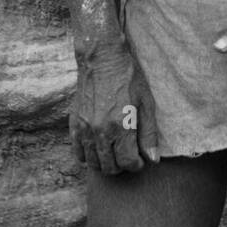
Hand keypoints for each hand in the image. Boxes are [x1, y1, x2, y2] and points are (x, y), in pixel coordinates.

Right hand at [70, 44, 159, 173]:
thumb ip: (149, 133)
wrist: (102, 59)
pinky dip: (87, 156)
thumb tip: (152, 159)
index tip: (140, 160)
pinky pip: (77, 152)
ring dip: (105, 164)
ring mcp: (84, 128)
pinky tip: (98, 149)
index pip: (127, 162)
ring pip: (92, 163)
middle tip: (128, 157)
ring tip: (114, 154)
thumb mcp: (146, 103)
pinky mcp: (73, 123)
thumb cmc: (128, 78)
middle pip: (110, 167)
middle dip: (122, 167)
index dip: (137, 165)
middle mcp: (100, 131)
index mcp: (121, 126)